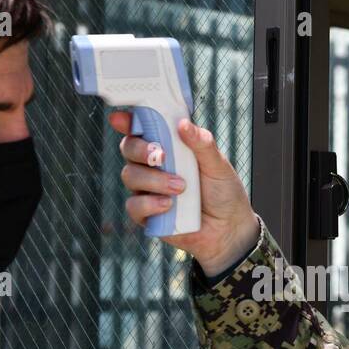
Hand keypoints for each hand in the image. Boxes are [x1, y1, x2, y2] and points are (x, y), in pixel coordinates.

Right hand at [112, 111, 259, 274]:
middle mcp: (153, 166)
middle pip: (128, 148)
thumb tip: (183, 124)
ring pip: (130, 176)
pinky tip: (168, 205)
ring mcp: (148, 190)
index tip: (120, 119)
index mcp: (169, 147)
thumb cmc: (223, 192)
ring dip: (153, 180)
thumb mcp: (218, 164)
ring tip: (180, 187)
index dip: (127, 122)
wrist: (229, 229)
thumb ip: (202, 143)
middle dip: (140, 149)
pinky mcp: (147, 214)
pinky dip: (149, 203)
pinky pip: (134, 205)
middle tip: (161, 156)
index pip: (142, 129)